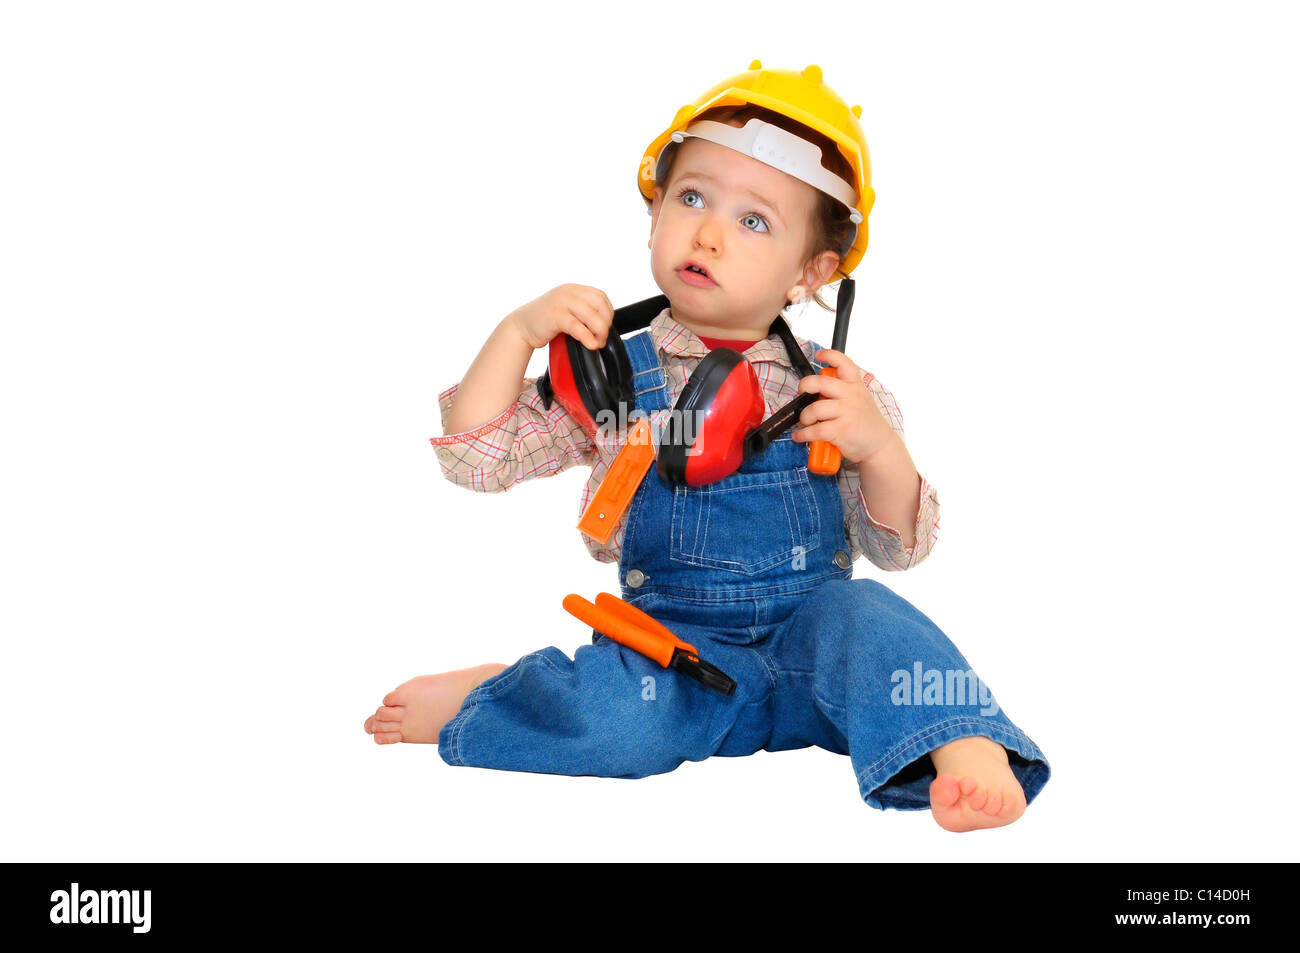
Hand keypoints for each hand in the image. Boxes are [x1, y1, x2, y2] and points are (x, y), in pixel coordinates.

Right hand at [508, 284, 614, 350]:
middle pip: (599, 305)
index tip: (606, 327)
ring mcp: (561, 302)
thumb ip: (582, 311)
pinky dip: (587, 336)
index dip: (608, 313)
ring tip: (597, 342)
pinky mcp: (555, 315)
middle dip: (605, 323)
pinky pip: (577, 326)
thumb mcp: (566, 310)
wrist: (520, 327)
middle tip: (602, 338)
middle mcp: (568, 292)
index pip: (601, 296)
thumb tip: (604, 326)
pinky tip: (590, 344)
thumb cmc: (544, 321)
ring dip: (599, 331)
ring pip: (591, 315)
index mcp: (573, 289)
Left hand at [791, 349, 897, 465]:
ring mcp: (846, 413)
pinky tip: (800, 435)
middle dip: (805, 386)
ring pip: (814, 408)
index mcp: (855, 386)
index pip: (844, 363)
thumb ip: (842, 392)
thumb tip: (817, 390)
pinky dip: (802, 434)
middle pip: (821, 383)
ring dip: (804, 416)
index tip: (818, 355)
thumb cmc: (866, 423)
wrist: (880, 446)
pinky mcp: (840, 430)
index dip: (829, 356)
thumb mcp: (860, 400)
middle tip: (802, 392)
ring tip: (806, 421)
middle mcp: (851, 396)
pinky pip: (814, 430)